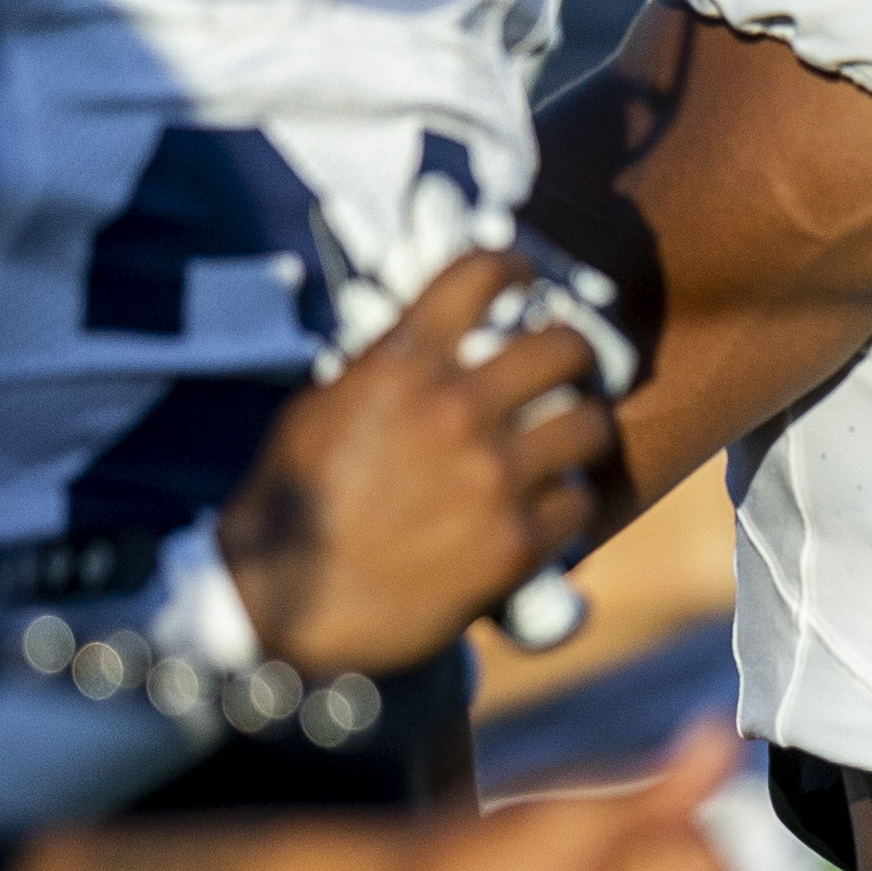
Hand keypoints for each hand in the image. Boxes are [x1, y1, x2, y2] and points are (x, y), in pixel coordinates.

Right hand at [222, 247, 613, 674]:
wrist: (281, 604)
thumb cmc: (290, 505)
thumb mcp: (322, 408)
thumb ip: (386, 369)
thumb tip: (435, 346)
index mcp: (403, 365)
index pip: (480, 275)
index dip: (514, 266)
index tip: (526, 276)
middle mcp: (457, 409)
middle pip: (565, 346)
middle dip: (575, 352)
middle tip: (572, 369)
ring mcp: (493, 477)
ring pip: (590, 423)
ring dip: (583, 427)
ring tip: (569, 440)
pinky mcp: (515, 543)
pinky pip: (579, 500)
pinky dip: (567, 502)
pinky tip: (549, 506)